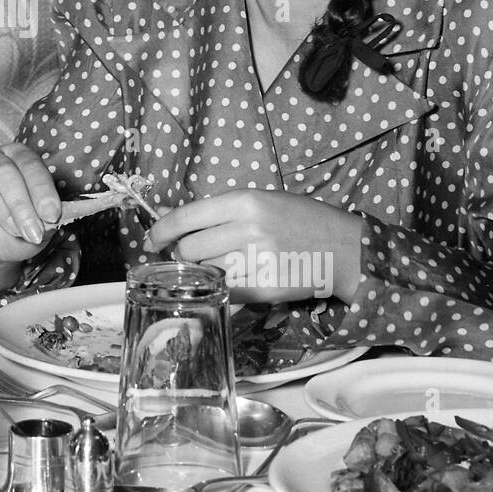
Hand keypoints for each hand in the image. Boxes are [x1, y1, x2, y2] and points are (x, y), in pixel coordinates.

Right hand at [0, 143, 61, 292]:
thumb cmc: (13, 233)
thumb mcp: (37, 232)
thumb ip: (46, 223)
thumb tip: (50, 219)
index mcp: (17, 157)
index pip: (30, 164)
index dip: (42, 189)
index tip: (51, 215)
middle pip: (4, 170)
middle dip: (20, 204)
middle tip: (29, 231)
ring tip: (9, 228)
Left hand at [144, 190, 363, 302]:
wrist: (342, 247)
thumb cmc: (299, 219)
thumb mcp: (261, 201)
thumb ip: (219, 211)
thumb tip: (172, 221)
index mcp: (244, 201)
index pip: (186, 217)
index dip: (161, 231)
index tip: (150, 241)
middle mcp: (247, 228)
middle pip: (189, 249)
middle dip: (185, 256)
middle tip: (195, 257)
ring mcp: (256, 260)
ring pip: (205, 272)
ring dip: (206, 272)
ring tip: (226, 265)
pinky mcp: (265, 288)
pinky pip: (225, 291)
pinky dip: (222, 288)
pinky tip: (233, 281)